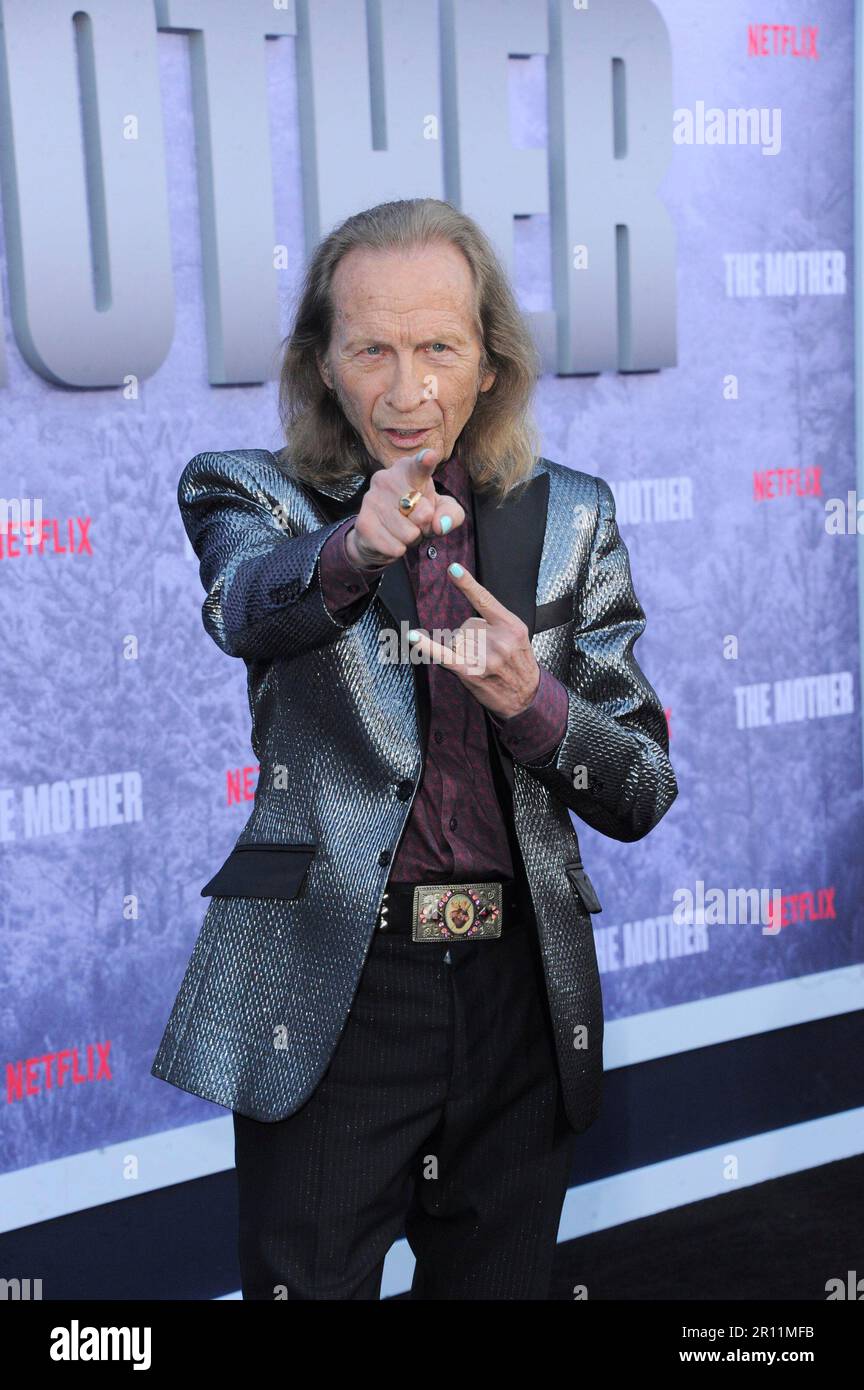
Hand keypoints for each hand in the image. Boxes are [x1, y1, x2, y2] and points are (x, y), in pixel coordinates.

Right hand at [345, 447, 465, 570]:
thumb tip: (439, 525)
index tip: (429, 456)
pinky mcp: (363, 522)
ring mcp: (372, 499)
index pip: (419, 464)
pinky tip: (389, 539)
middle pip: (424, 514)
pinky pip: (395, 547)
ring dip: (411, 539)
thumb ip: (452, 515)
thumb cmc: (417, 514)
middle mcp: (387, 478)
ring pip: (409, 534)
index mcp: (409, 469)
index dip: (425, 461)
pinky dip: (397, 550)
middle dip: (425, 525)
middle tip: (414, 520)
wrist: (379, 534)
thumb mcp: (442, 512)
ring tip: (402, 530)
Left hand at [408, 564, 540, 720]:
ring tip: (482, 664)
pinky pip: (444, 655)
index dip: (467, 584)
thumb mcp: (518, 637)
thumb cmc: (519, 664)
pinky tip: (413, 636)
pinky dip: (427, 647)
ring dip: (464, 650)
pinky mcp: (470, 672)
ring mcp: (484, 657)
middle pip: (466, 625)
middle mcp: (498, 640)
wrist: (526, 698)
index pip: (485, 600)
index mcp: (511, 626)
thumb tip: (467, 620)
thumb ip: (496, 622)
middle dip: (472, 637)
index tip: (452, 569)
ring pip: (456, 640)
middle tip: (490, 654)